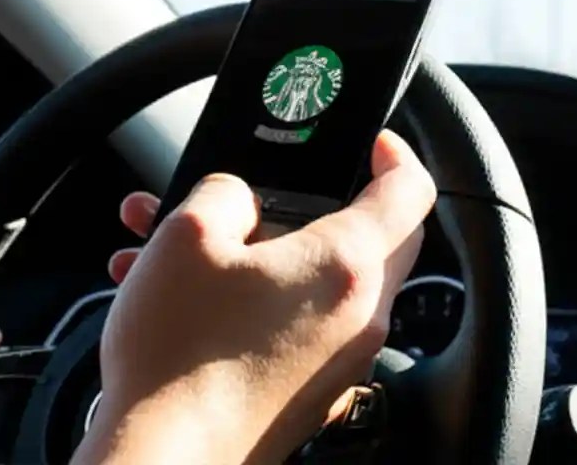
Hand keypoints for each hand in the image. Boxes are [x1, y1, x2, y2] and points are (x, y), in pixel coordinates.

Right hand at [74, 130, 434, 464]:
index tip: (373, 142)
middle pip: (375, 238)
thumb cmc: (179, 360)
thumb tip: (236, 199)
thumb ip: (224, 192)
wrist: (166, 460)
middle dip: (322, 206)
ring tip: (190, 251)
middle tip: (272, 196)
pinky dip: (262, 302)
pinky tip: (194, 300)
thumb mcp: (187, 236)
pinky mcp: (313, 393)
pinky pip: (303, 326)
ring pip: (324, 283)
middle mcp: (360, 316)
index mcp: (346, 265)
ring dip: (270, 254)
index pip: (410, 190)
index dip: (395, 153)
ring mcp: (341, 361)